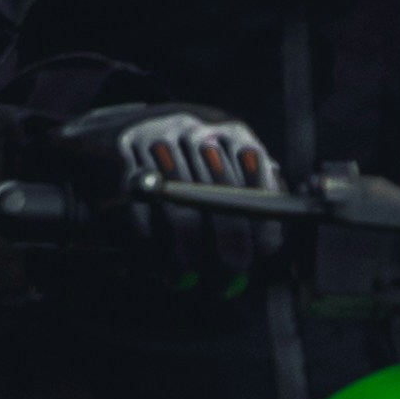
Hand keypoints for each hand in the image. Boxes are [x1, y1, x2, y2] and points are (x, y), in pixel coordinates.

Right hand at [87, 107, 294, 269]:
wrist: (126, 124)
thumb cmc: (187, 153)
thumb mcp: (225, 154)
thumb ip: (255, 184)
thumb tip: (273, 237)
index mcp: (231, 130)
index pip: (258, 179)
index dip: (263, 221)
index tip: (262, 254)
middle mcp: (198, 128)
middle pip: (223, 193)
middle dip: (231, 242)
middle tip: (231, 274)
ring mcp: (160, 134)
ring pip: (181, 201)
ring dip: (187, 247)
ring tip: (189, 272)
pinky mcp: (126, 146)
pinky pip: (143, 199)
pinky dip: (149, 233)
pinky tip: (156, 254)